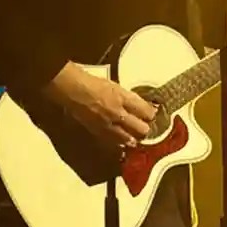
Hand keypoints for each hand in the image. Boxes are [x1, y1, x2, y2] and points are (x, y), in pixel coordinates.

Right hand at [43, 63, 157, 148]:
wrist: (73, 90)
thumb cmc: (92, 83)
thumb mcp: (115, 86)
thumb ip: (129, 98)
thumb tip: (142, 106)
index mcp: (124, 97)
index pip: (146, 112)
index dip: (151, 115)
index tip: (152, 115)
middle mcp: (118, 113)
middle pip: (141, 129)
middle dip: (145, 129)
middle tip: (146, 128)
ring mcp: (109, 124)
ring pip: (130, 139)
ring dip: (134, 138)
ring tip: (136, 137)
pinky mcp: (99, 132)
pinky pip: (115, 142)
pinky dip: (121, 143)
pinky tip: (123, 143)